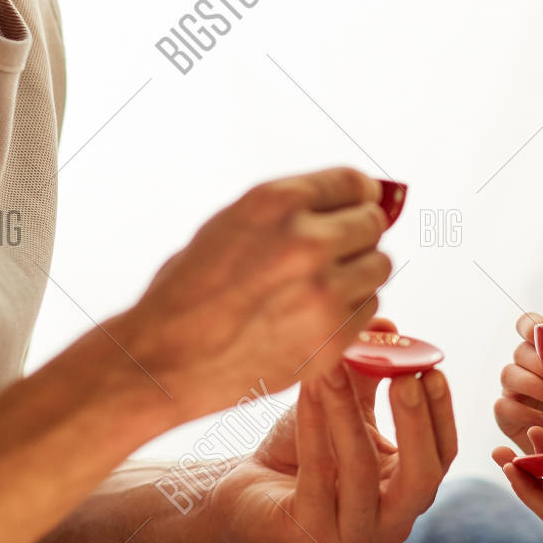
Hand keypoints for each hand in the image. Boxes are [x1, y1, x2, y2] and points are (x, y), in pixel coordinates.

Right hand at [112, 167, 391, 420]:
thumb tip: (355, 198)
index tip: (357, 205)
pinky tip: (311, 315)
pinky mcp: (330, 339)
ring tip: (317, 285)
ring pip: (378, 267)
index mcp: (277, 203)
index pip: (354, 183)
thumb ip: (291, 209)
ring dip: (358, 272)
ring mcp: (322, 293)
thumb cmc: (191, 290)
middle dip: (356, 234)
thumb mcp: (232, 223)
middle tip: (331, 252)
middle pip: (372, 224)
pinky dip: (349, 310)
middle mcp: (306, 242)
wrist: (163, 359)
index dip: (358, 195)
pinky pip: (368, 308)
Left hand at [206, 321, 457, 542]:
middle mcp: (389, 521)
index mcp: (408, 490)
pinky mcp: (309, 536)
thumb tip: (386, 326)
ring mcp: (351, 535)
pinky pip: (317, 473)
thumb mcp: (345, 406)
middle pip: (421, 478)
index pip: (442, 456)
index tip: (432, 369)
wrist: (247, 489)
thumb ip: (371, 369)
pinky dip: (314, 424)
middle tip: (403, 377)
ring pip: (361, 470)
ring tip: (334, 366)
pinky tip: (309, 388)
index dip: (442, 414)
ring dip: (348, 411)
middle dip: (415, 424)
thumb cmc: (304, 448)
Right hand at [494, 312, 542, 455]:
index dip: (529, 325)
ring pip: (508, 375)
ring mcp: (517, 394)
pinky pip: (503, 406)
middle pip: (519, 352)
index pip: (530, 329)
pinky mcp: (509, 420)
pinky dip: (523, 411)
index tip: (539, 333)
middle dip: (542, 363)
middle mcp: (529, 370)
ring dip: (533, 384)